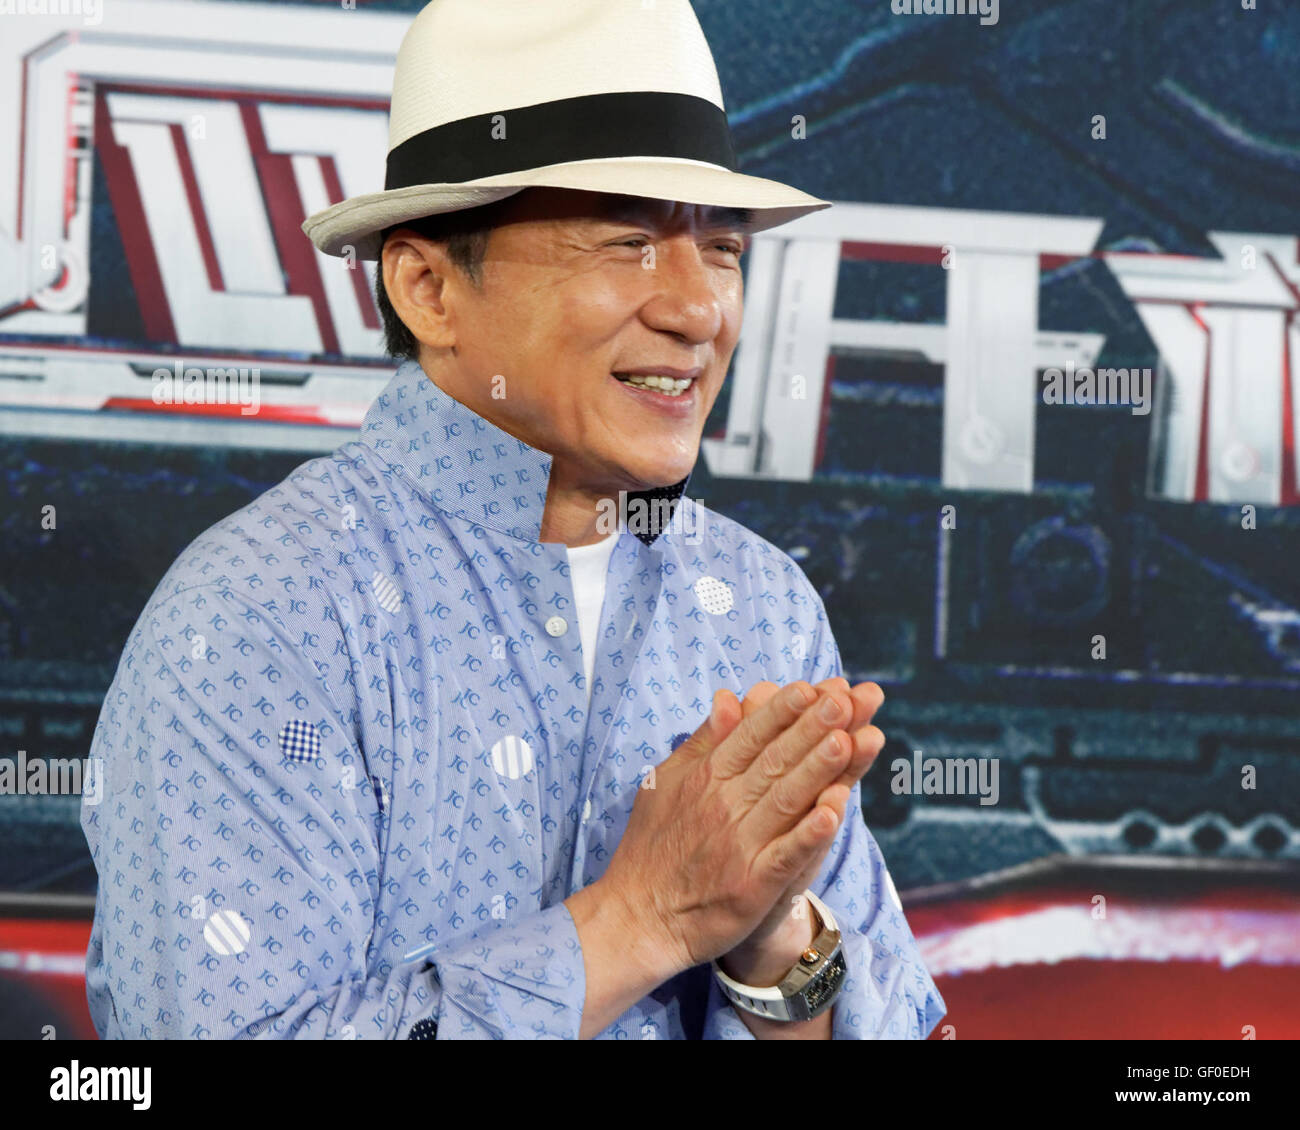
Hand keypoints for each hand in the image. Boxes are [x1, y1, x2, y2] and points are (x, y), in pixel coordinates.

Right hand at [598, 680, 861, 972]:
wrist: (638, 916)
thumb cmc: (652, 845)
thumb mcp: (665, 782)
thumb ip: (702, 741)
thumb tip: (728, 698)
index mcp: (707, 777)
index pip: (752, 735)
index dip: (783, 710)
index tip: (812, 686)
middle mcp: (725, 805)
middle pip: (776, 760)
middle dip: (813, 727)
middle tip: (846, 698)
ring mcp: (740, 845)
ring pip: (786, 799)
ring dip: (818, 769)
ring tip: (849, 739)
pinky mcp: (752, 885)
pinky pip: (785, 855)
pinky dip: (808, 835)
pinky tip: (833, 814)